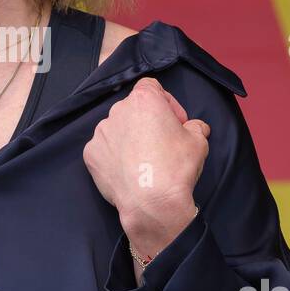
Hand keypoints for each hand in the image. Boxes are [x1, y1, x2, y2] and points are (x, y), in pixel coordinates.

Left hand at [82, 77, 208, 258]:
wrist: (151, 203)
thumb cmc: (176, 167)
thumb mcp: (199, 142)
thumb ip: (196, 127)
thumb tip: (196, 127)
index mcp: (144, 100)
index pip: (152, 87)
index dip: (166, 103)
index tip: (175, 122)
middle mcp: (118, 111)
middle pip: (133, 109)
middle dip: (147, 122)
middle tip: (161, 143)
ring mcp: (101, 133)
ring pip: (117, 128)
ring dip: (129, 138)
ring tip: (143, 160)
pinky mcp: (90, 154)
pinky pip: (104, 149)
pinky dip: (114, 156)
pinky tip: (128, 170)